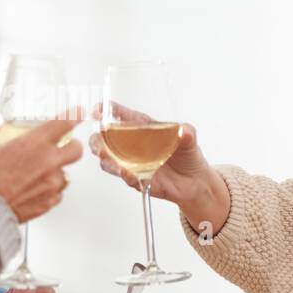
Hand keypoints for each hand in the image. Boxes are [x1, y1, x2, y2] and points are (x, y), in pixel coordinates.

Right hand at [0, 118, 82, 222]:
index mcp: (35, 143)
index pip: (65, 123)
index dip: (74, 115)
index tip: (77, 112)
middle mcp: (48, 161)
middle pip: (77, 149)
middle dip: (72, 145)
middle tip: (64, 146)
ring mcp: (51, 183)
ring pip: (67, 173)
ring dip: (57, 171)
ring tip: (40, 173)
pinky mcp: (49, 201)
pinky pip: (57, 193)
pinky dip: (49, 190)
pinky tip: (35, 188)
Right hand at [89, 104, 229, 233]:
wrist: (194, 182)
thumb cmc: (187, 155)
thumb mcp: (189, 139)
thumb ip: (186, 133)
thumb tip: (184, 131)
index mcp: (141, 127)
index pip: (118, 115)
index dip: (104, 110)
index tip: (97, 111)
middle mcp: (131, 144)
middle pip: (104, 140)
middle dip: (97, 141)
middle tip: (100, 144)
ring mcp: (131, 163)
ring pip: (108, 161)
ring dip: (107, 161)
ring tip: (111, 160)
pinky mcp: (136, 179)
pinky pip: (125, 177)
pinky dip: (125, 175)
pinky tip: (128, 174)